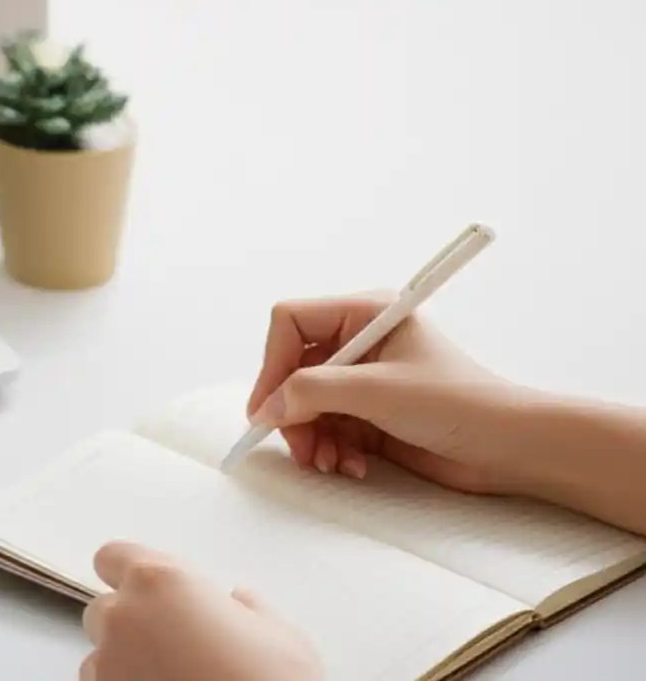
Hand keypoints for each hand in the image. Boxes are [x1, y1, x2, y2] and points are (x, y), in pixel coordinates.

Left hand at [80, 541, 322, 680]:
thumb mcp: (282, 638)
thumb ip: (249, 610)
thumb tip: (240, 602)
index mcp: (160, 582)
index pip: (112, 557)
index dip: (127, 573)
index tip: (148, 590)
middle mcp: (123, 619)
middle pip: (104, 609)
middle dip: (129, 622)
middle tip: (173, 645)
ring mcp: (108, 666)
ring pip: (100, 655)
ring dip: (125, 663)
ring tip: (173, 679)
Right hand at [246, 291, 529, 492]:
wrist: (511, 449)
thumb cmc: (463, 404)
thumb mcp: (378, 391)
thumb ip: (314, 392)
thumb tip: (267, 406)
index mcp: (366, 314)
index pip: (292, 323)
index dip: (273, 364)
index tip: (267, 407)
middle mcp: (360, 342)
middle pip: (293, 369)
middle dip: (292, 412)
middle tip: (300, 446)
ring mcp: (364, 380)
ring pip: (305, 404)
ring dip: (310, 438)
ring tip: (329, 462)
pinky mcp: (370, 414)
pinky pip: (326, 429)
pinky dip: (330, 450)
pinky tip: (351, 465)